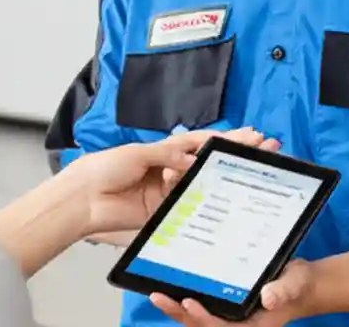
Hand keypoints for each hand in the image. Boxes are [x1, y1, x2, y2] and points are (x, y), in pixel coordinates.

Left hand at [66, 127, 280, 235]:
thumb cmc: (104, 168)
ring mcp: (169, 192)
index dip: (226, 139)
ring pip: (204, 183)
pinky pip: (189, 205)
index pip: (201, 142)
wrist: (83, 199)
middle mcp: (171, 170)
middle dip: (235, 155)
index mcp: (164, 150)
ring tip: (252, 168)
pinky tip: (222, 192)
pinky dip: (203, 199)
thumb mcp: (138, 153)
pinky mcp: (164, 212)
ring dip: (226, 177)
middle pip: (209, 162)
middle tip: (264, 149)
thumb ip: (168, 155)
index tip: (250, 136)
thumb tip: (193, 160)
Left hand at [150, 260, 314, 325]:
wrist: (297, 285)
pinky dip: (185, 302)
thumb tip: (269, 299)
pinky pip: (201, 309)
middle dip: (180, 315)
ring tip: (156, 294)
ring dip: (177, 311)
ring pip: (198, 321)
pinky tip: (170, 288)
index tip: (189, 302)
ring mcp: (229, 318)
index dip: (203, 319)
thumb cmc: (297, 285)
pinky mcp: (224, 307)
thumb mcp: (295, 283)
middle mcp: (236, 326)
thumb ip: (284, 291)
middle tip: (158, 297)